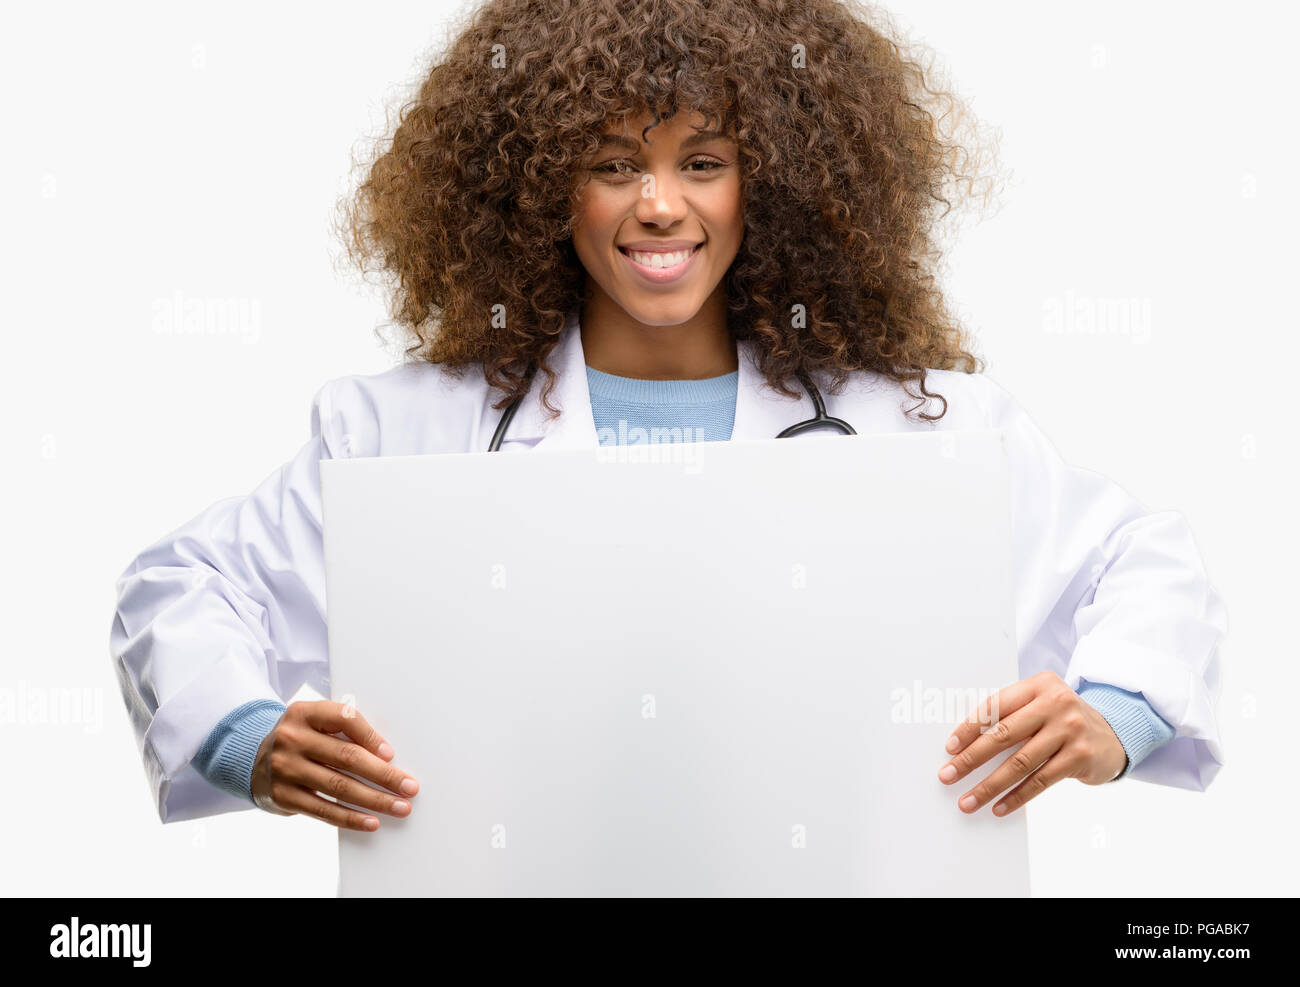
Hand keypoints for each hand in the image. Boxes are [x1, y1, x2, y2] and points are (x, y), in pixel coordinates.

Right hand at [250, 700, 418, 830]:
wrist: (252, 759)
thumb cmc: (300, 738)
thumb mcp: (314, 722)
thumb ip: (343, 730)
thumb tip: (387, 756)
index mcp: (304, 712)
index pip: (344, 718)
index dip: (371, 736)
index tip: (391, 754)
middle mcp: (292, 738)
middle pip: (347, 757)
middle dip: (384, 775)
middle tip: (409, 787)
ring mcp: (285, 769)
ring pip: (339, 786)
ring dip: (375, 799)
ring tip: (399, 807)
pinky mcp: (283, 796)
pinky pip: (323, 810)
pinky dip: (350, 817)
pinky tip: (371, 822)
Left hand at [936, 670, 1127, 816]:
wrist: (1113, 736)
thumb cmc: (1061, 720)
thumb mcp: (1040, 705)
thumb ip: (1010, 715)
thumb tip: (963, 744)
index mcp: (1039, 685)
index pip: (995, 706)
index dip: (969, 728)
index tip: (949, 748)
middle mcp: (1055, 703)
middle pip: (1003, 734)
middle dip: (970, 759)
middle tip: (947, 776)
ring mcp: (1070, 730)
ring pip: (1019, 763)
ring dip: (989, 785)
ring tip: (968, 800)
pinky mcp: (1079, 757)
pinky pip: (1039, 781)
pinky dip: (1016, 797)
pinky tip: (998, 807)